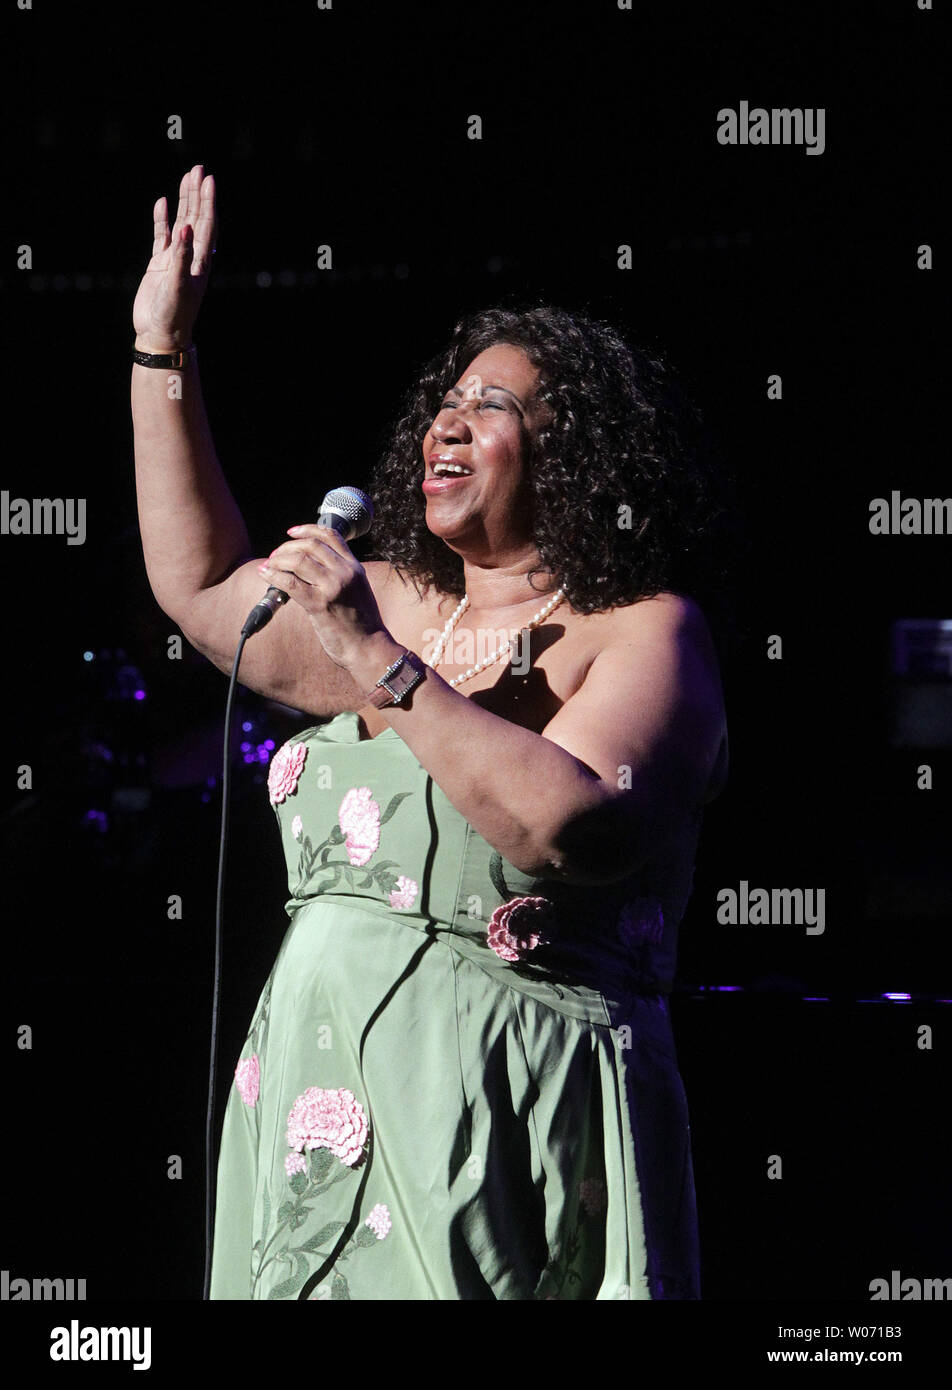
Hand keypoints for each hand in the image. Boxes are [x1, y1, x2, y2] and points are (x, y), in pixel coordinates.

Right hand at [132, 164, 217, 350]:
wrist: (160, 336)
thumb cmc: (173, 315)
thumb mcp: (179, 285)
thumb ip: (183, 256)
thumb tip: (187, 227)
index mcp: (200, 261)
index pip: (207, 225)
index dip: (208, 202)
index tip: (208, 180)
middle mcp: (191, 257)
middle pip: (197, 218)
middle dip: (198, 194)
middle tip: (198, 169)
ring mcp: (175, 259)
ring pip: (181, 223)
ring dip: (184, 202)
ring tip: (186, 178)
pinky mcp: (160, 265)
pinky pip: (162, 236)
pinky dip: (163, 219)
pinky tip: (161, 203)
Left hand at [258, 524, 389, 669]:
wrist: (369, 648)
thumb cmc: (362, 625)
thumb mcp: (358, 591)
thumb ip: (340, 576)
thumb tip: (309, 569)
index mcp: (354, 568)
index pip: (331, 535)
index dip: (308, 529)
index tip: (292, 532)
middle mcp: (345, 572)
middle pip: (310, 545)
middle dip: (287, 547)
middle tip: (275, 556)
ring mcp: (333, 587)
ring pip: (298, 560)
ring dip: (278, 560)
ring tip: (269, 565)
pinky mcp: (319, 604)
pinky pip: (290, 583)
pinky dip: (274, 576)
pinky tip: (266, 574)